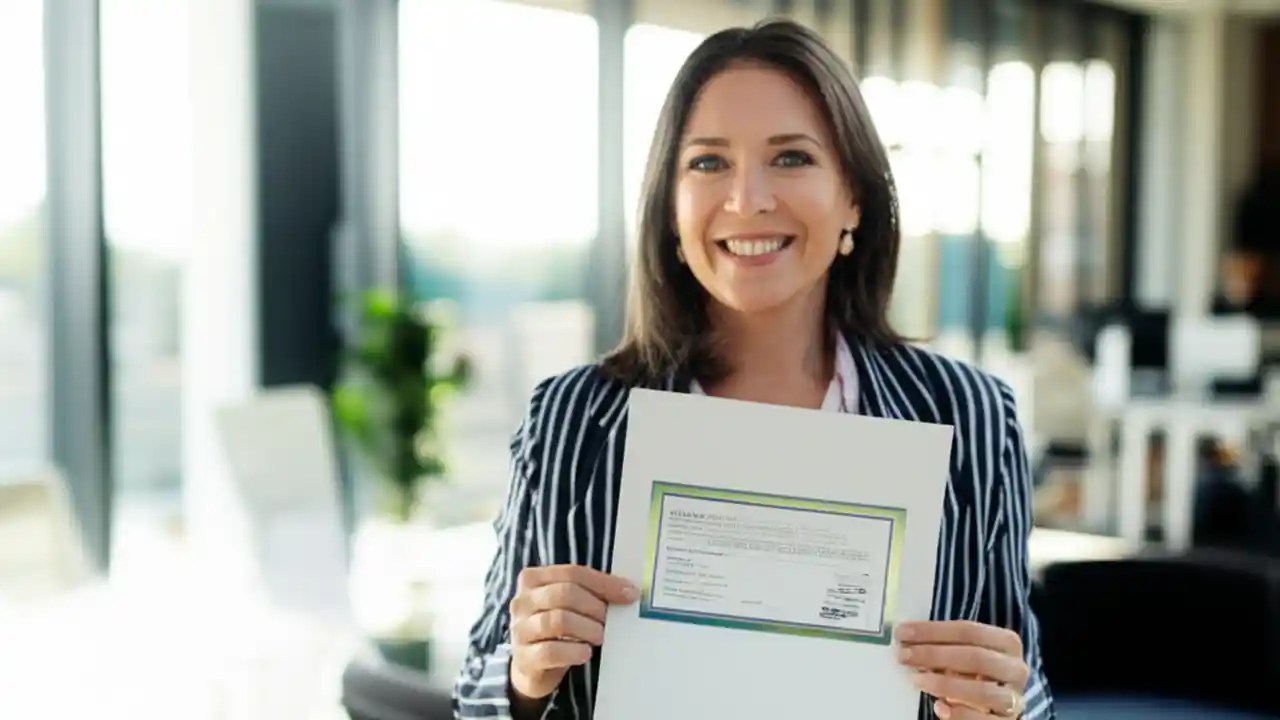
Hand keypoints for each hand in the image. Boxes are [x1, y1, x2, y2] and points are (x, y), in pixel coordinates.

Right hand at [508, 565, 637, 704]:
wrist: (531, 666)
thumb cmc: (555, 629)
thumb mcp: (567, 606)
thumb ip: (590, 593)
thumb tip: (628, 591)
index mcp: (532, 579)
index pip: (572, 573)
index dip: (604, 583)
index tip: (629, 595)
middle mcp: (522, 601)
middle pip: (564, 594)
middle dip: (594, 606)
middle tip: (610, 619)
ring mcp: (520, 629)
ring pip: (558, 620)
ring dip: (587, 628)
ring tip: (600, 636)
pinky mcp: (523, 658)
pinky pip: (550, 651)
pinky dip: (573, 651)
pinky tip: (585, 653)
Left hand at [895, 621, 1027, 718]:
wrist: (994, 708)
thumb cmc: (973, 674)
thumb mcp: (963, 656)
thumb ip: (944, 646)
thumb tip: (906, 638)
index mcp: (1007, 643)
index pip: (969, 630)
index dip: (934, 631)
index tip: (903, 632)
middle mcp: (1015, 669)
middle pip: (975, 657)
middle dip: (935, 655)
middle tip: (904, 656)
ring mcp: (1014, 699)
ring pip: (983, 691)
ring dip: (946, 685)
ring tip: (917, 680)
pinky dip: (961, 714)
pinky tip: (939, 707)